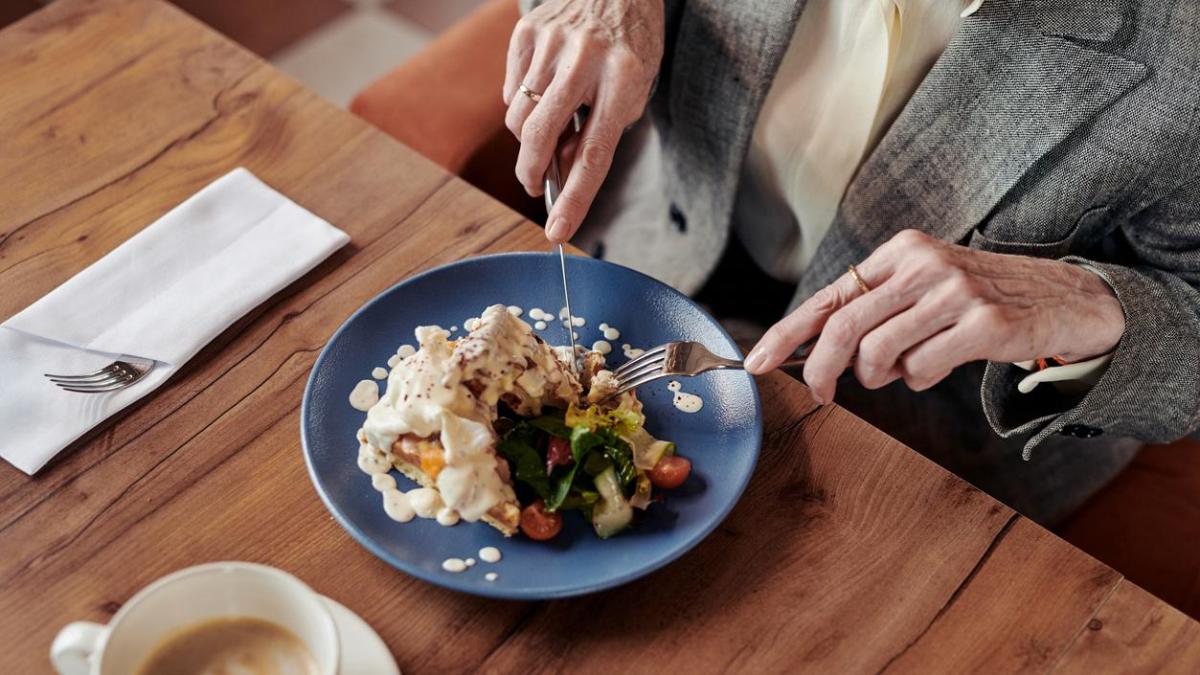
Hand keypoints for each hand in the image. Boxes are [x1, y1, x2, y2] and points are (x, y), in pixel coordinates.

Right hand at [504, 0, 663, 242]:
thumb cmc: (628, 46)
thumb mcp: (632, 91)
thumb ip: (600, 131)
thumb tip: (561, 168)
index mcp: (623, 79)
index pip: (595, 153)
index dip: (575, 199)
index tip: (556, 232)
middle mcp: (585, 59)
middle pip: (541, 136)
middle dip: (533, 173)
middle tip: (537, 185)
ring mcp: (552, 43)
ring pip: (519, 118)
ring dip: (529, 137)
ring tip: (551, 124)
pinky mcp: (528, 31)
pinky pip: (511, 90)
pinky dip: (522, 102)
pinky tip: (544, 88)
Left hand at [744, 230, 1125, 403]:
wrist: (1063, 299)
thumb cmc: (979, 300)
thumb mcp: (924, 290)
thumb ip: (875, 313)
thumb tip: (816, 353)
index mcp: (900, 251)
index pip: (829, 295)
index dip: (786, 332)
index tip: (757, 362)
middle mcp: (922, 264)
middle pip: (842, 325)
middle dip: (820, 368)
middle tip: (821, 393)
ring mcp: (953, 291)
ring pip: (878, 352)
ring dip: (880, 376)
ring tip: (904, 368)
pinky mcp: (982, 322)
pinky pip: (921, 369)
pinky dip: (919, 380)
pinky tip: (941, 364)